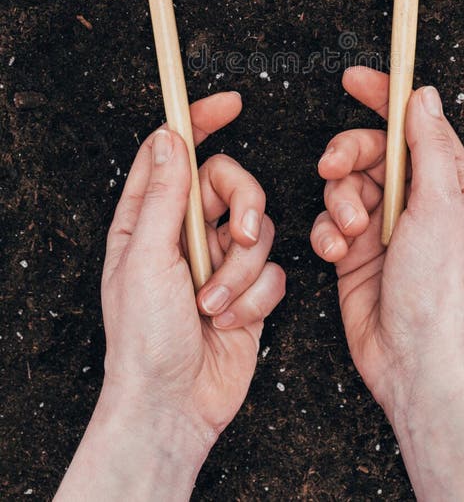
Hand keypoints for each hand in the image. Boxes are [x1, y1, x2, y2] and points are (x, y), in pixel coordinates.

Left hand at [57, 92, 284, 500]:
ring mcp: (220, 261)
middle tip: (237, 238)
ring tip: (213, 305)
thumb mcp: (147, 257)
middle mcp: (187, 233)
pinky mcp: (249, 290)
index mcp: (150, 218)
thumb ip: (164, 194)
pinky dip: (256, 298)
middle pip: (233, 184)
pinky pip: (274, 271)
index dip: (200, 121)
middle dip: (244, 209)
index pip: (176, 151)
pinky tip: (231, 322)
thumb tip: (170, 136)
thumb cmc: (145, 339)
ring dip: (241, 272)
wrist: (175, 405)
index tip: (230, 104)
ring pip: (260, 230)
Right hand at [311, 67, 463, 412]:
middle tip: (332, 170)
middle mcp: (415, 200)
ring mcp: (382, 225)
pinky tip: (334, 252)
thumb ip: (427, 146)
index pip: (412, 124)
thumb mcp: (438, 206)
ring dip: (337, 203)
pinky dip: (325, 232)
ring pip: (343, 184)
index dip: (382, 97)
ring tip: (349, 231)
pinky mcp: (354, 250)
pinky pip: (327, 221)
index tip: (353, 80)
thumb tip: (423, 96)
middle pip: (369, 150)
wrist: (412, 359)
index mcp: (446, 184)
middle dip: (346, 157)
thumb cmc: (438, 290)